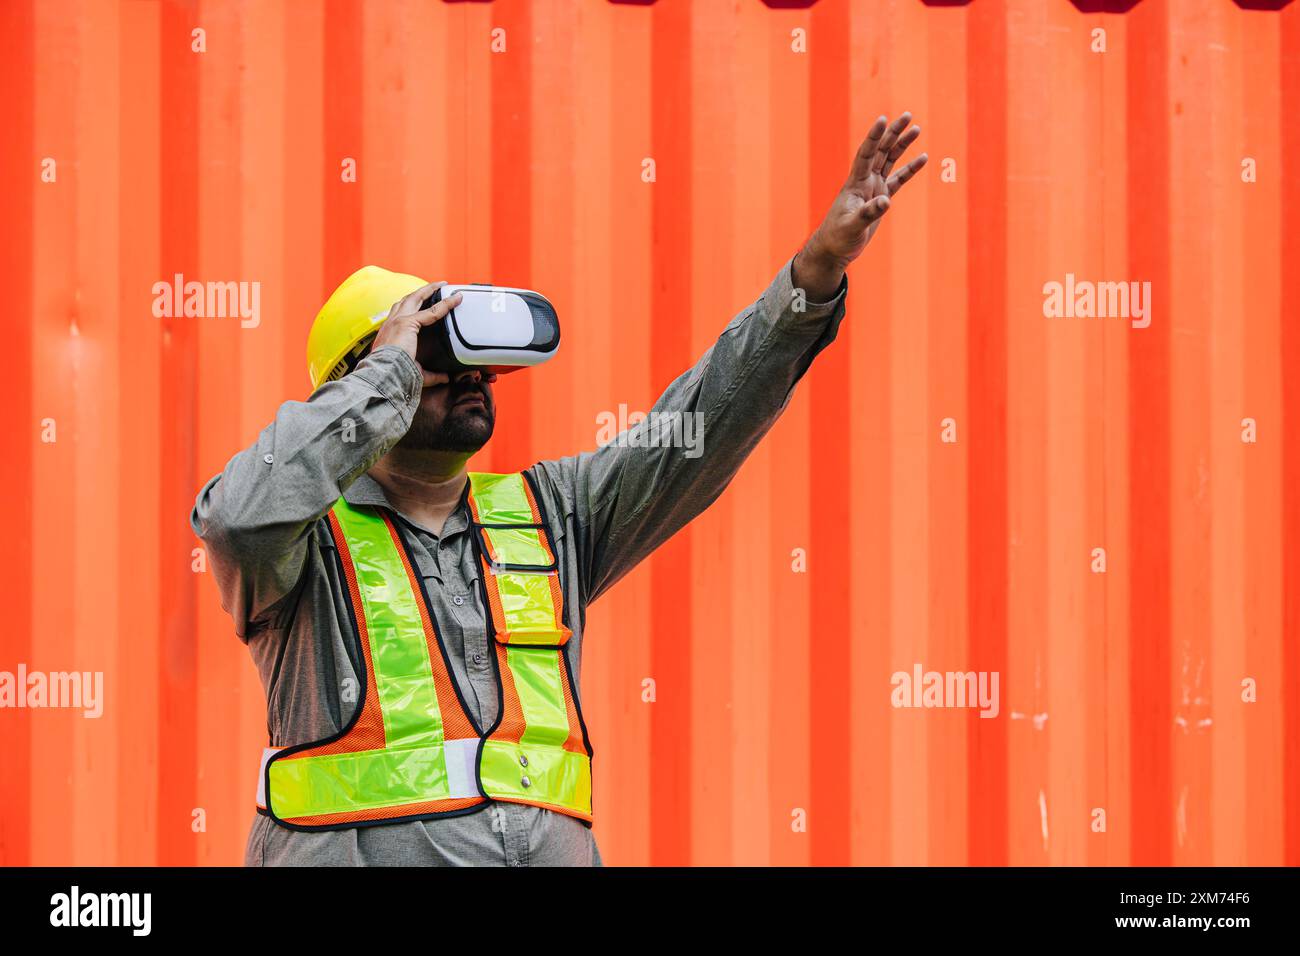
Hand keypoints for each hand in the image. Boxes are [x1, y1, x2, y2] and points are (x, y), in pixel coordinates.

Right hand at [371, 281, 460, 387]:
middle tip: (434, 286)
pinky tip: (454, 300)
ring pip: (415, 298)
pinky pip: (432, 311)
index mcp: (389, 333)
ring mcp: (398, 321)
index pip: (400, 314)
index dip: (412, 307)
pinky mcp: (407, 323)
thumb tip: (445, 378)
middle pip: (406, 300)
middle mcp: (391, 323)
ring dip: (429, 289)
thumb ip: (431, 374)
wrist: (384, 374)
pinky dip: (445, 304)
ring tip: (441, 284)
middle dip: (420, 291)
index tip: (422, 303)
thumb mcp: (415, 372)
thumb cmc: (394, 374)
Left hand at [793, 112, 926, 299]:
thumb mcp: (852, 227)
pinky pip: (898, 179)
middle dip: (893, 133)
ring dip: (902, 145)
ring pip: (890, 160)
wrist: (835, 248)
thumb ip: (868, 213)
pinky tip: (922, 158)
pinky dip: (910, 169)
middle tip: (907, 116)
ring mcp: (873, 188)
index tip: (882, 119)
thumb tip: (886, 201)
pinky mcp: (881, 198)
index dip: (873, 137)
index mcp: (855, 183)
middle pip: (880, 151)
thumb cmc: (838, 237)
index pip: (866, 154)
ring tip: (916, 129)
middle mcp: (864, 181)